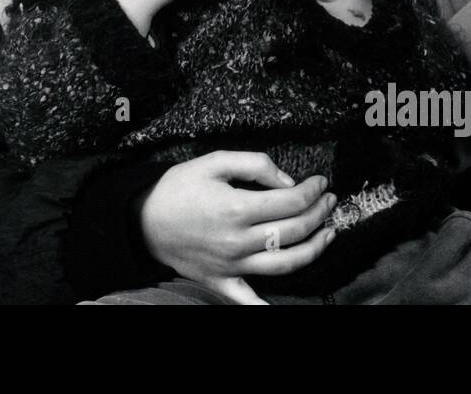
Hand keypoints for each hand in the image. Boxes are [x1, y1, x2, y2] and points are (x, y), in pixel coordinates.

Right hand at [137, 150, 337, 304]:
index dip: (312, 190)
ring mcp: (232, 265)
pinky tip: (287, 308)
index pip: (290, 201)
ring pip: (287, 264)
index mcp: (236, 208)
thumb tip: (287, 181)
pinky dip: (268, 308)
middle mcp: (238, 241)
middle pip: (294, 231)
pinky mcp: (222, 281)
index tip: (321, 182)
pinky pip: (249, 300)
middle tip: (330, 200)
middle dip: (319, 213)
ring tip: (330, 233)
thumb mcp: (212, 161)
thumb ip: (253, 164)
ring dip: (315, 249)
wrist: (141, 220)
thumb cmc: (177, 188)